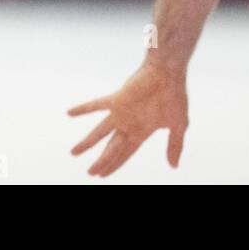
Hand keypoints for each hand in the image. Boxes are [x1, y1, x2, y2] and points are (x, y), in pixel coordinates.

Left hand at [68, 60, 188, 177]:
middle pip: (111, 149)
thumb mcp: (179, 125)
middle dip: (102, 162)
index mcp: (141, 132)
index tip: (103, 175)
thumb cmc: (175, 96)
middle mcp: (128, 124)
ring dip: (87, 143)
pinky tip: (69, 112)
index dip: (115, 165)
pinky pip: (96, 105)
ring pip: (100, 132)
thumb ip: (175, 145)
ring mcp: (121, 113)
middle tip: (91, 173)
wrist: (169, 73)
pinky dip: (83, 109)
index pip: (125, 154)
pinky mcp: (117, 100)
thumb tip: (174, 166)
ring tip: (73, 153)